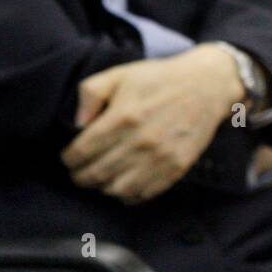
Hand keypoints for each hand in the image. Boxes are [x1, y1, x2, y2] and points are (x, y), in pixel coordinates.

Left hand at [60, 45, 245, 202]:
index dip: (70, 159)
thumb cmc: (156, 79)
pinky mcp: (177, 168)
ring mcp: (160, 158)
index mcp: (122, 117)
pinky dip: (128, 197)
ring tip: (96, 181)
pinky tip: (120, 189)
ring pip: (119, 188)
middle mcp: (140, 142)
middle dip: (81, 177)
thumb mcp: (116, 75)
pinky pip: (146, 193)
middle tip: (76, 175)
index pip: (84, 150)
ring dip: (102, 188)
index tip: (66, 159)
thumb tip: (77, 124)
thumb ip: (89, 94)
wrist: (205, 86)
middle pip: (98, 172)